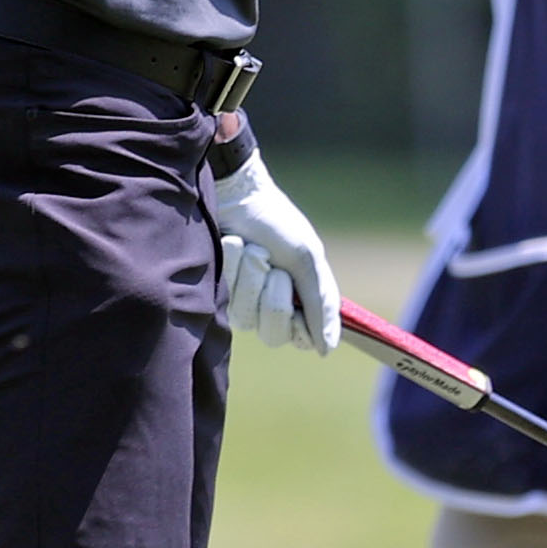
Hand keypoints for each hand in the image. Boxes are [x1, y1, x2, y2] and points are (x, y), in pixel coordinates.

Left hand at [210, 147, 340, 353]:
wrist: (238, 197)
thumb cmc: (277, 224)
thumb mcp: (307, 260)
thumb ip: (319, 306)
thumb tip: (327, 350)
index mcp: (300, 301)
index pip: (302, 339)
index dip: (299, 322)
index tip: (296, 292)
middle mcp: (270, 307)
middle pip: (274, 334)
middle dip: (276, 294)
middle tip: (274, 265)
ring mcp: (242, 303)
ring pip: (248, 318)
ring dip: (253, 277)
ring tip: (253, 250)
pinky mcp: (218, 295)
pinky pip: (227, 301)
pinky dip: (234, 269)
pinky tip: (233, 247)